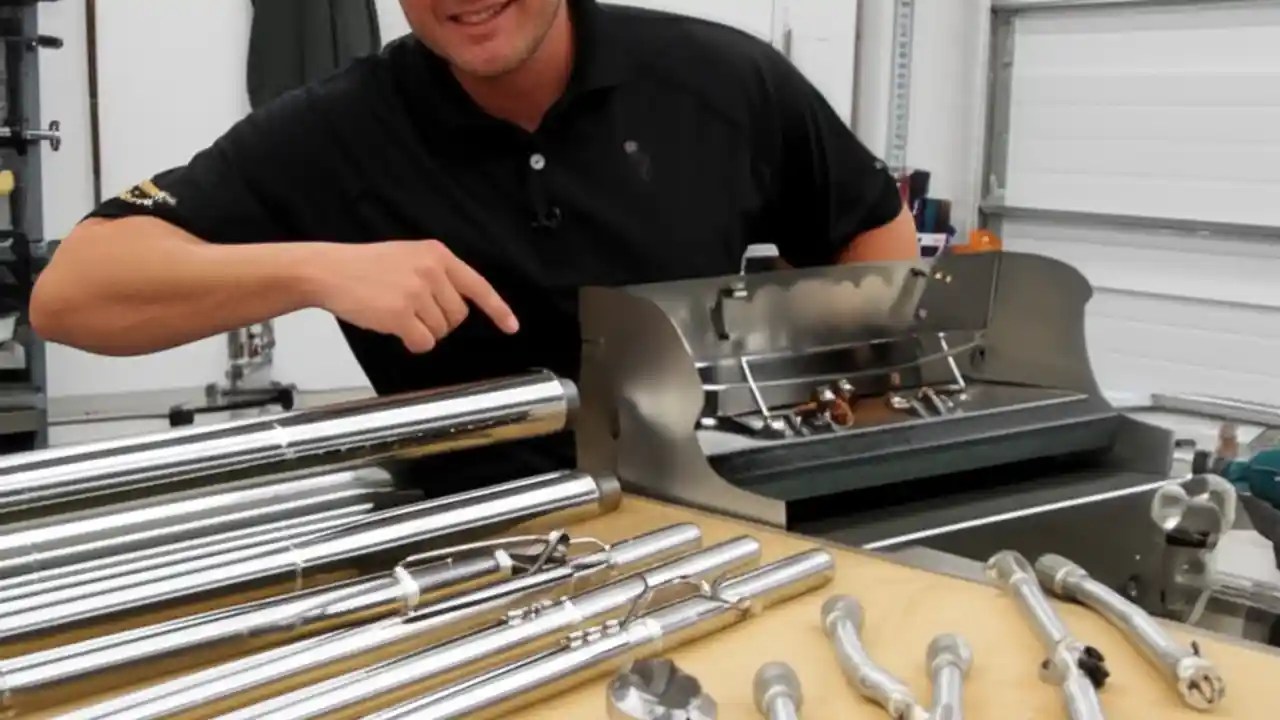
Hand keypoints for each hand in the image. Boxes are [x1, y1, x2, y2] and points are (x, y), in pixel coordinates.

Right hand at [309, 240, 518, 352]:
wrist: (329, 270)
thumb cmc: (365, 267)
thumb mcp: (408, 256)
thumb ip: (436, 274)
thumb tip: (458, 306)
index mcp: (437, 254)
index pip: (477, 286)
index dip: (497, 309)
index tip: (511, 327)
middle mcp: (431, 271)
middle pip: (458, 316)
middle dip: (441, 322)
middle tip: (413, 312)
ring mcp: (416, 292)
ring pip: (441, 332)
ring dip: (423, 331)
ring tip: (397, 314)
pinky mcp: (400, 314)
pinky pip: (423, 342)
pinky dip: (413, 343)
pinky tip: (395, 329)